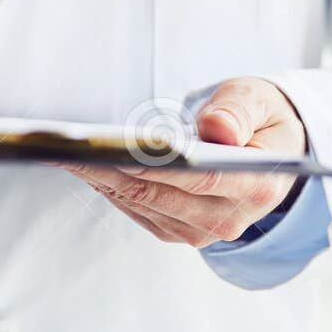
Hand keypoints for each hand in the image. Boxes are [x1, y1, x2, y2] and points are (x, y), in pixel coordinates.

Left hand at [58, 77, 305, 246]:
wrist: (265, 150)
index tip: (118, 150)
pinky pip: (134, 208)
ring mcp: (201, 231)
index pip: (201, 178)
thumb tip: (217, 130)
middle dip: (111, 169)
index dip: (157, 166)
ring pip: (139, 202)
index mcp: (259, 187)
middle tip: (71, 147)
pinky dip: (108, 185)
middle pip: (158, 194)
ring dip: (101, 177)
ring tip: (66, 152)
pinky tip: (84, 164)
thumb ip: (238, 112)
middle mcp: (230, 218)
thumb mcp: (257, 100)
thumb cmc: (257, 118)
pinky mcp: (176, 231)